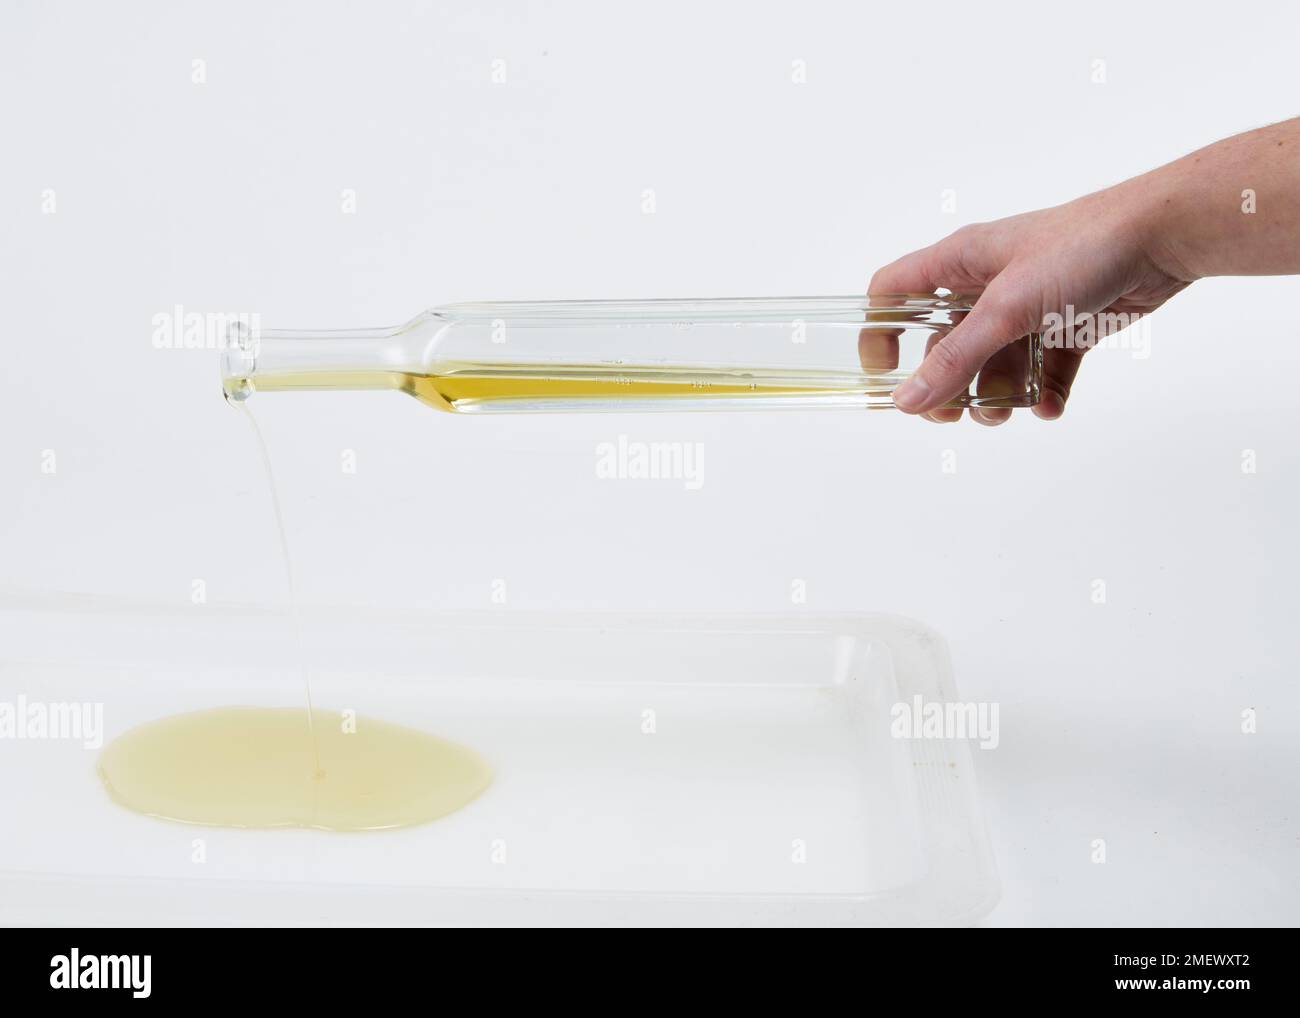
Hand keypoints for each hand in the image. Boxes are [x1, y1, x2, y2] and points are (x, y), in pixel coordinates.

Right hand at [870, 187, 1193, 423]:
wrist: (1162, 237)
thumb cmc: (1080, 248)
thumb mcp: (1006, 308)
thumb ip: (955, 359)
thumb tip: (906, 402)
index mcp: (960, 262)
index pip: (893, 292)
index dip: (879, 333)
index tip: (884, 376)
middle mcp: (988, 283)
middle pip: (944, 342)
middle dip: (945, 383)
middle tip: (948, 416)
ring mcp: (1027, 306)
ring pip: (993, 362)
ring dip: (995, 395)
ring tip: (1006, 412)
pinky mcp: (1066, 325)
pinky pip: (1041, 370)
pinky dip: (1042, 393)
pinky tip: (1050, 407)